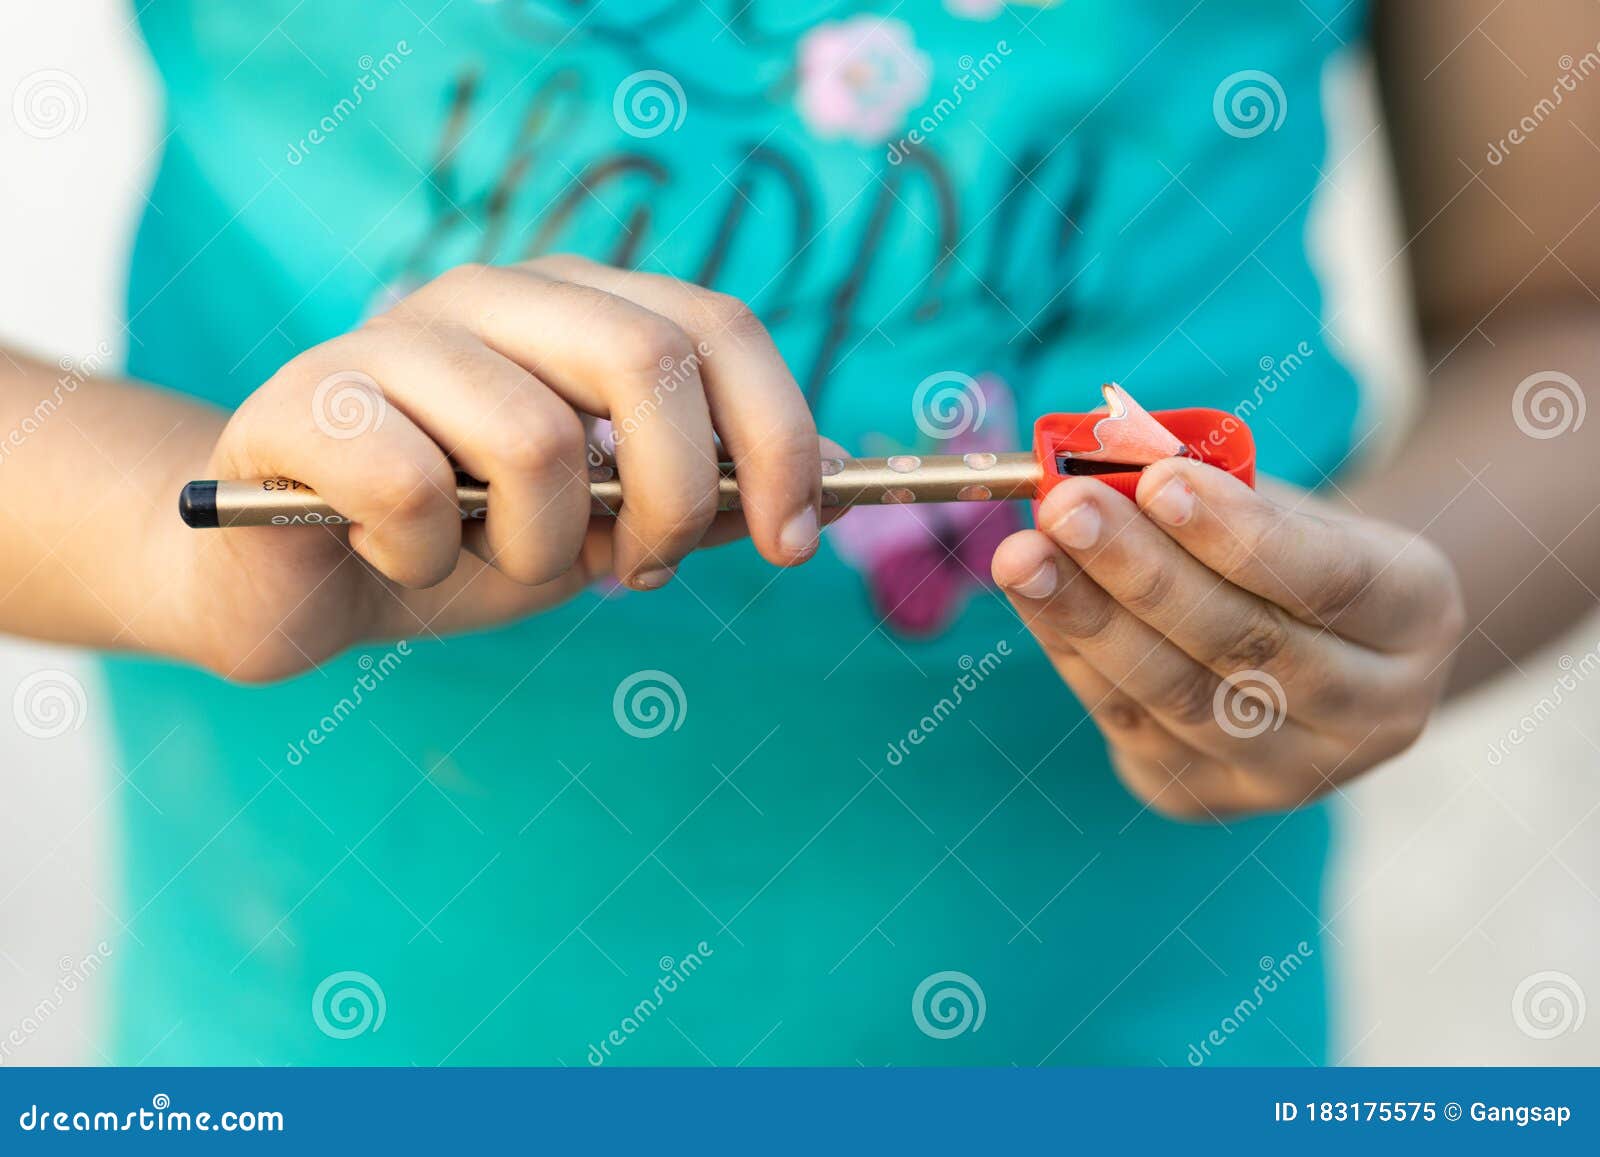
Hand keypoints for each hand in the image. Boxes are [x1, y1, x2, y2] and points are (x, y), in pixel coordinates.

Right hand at [172, 256, 832, 681]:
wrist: (300, 581)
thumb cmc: (468, 543)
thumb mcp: (608, 528)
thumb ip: (710, 497)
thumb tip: (844, 485)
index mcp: (579, 306)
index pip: (718, 327)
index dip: (779, 434)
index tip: (795, 543)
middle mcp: (496, 296)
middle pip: (647, 360)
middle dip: (675, 498)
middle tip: (636, 570)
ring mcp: (394, 337)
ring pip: (538, 442)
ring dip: (539, 550)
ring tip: (491, 562)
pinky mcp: (304, 399)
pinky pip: (415, 488)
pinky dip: (427, 559)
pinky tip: (399, 557)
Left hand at [991, 457, 1465, 819]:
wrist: (1307, 652)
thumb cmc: (1284, 550)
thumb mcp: (1280, 503)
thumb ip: (1207, 487)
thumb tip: (1098, 463)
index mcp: (1417, 615)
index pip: (1332, 579)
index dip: (1241, 535)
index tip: (1158, 479)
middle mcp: (1375, 711)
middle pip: (1248, 647)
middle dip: (1143, 573)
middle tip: (1064, 509)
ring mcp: (1295, 774)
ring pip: (1181, 699)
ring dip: (1089, 621)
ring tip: (1024, 557)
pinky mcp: (1213, 801)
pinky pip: (1132, 726)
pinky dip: (1075, 657)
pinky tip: (1036, 601)